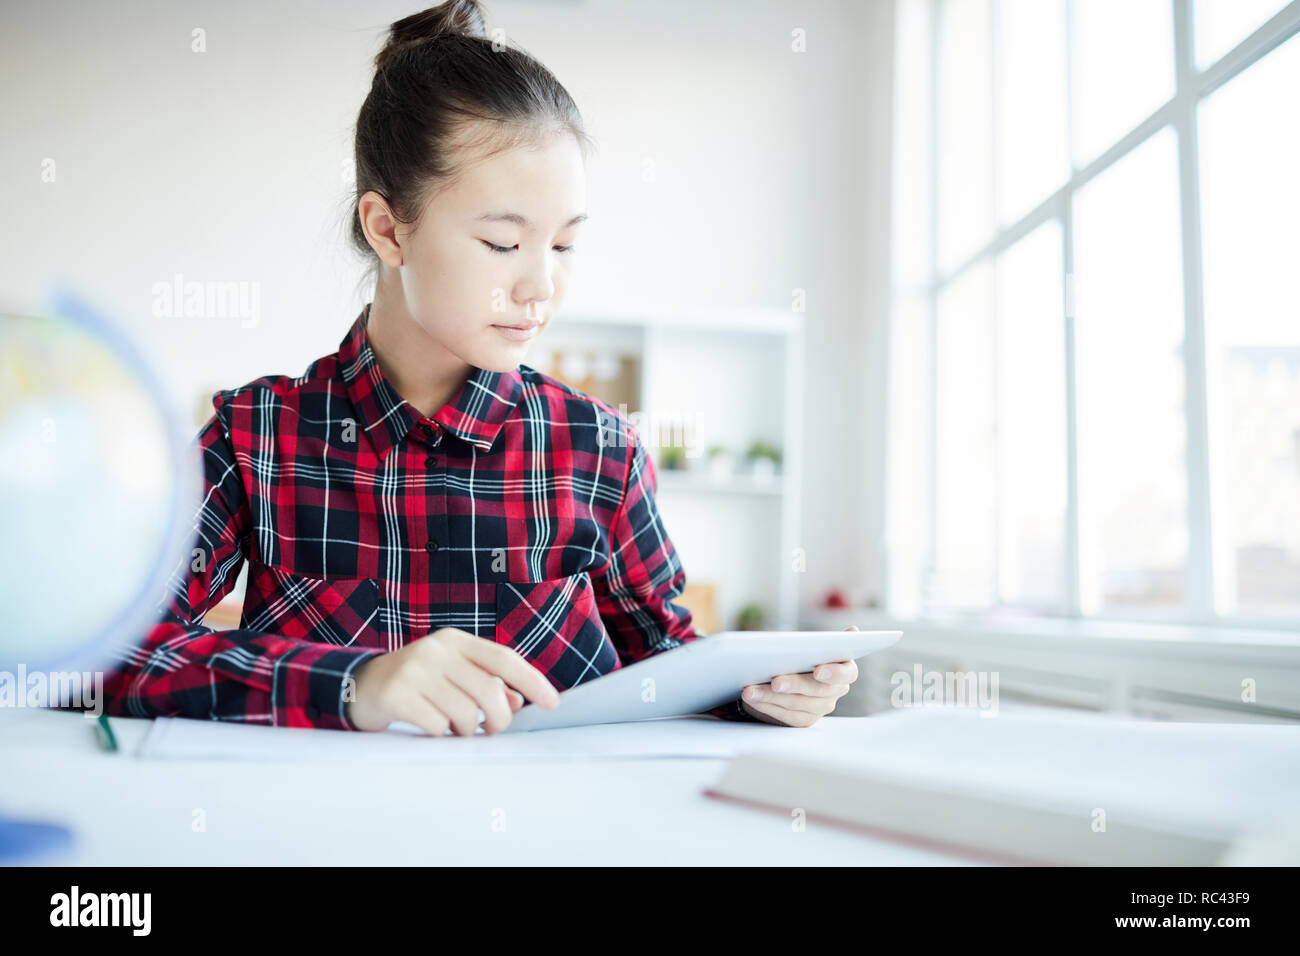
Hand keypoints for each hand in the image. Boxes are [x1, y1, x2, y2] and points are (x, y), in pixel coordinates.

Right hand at [347, 627, 559, 735]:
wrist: (360, 685)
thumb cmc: (417, 682)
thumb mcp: (452, 674)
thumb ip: (485, 684)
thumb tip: (518, 702)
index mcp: (455, 641)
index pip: (503, 659)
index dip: (532, 681)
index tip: (552, 703)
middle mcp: (436, 650)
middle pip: (488, 690)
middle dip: (499, 719)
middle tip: (493, 731)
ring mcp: (414, 670)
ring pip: (465, 712)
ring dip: (468, 731)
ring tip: (457, 729)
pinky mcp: (396, 694)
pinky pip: (437, 726)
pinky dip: (442, 735)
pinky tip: (434, 730)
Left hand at [739, 625, 860, 726]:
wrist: (788, 672)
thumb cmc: (801, 653)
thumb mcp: (808, 644)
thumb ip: (820, 641)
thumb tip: (852, 631)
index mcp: (844, 668)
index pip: (848, 672)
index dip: (835, 673)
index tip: (818, 670)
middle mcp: (837, 690)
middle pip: (818, 690)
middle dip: (794, 685)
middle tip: (775, 681)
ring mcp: (822, 707)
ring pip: (798, 704)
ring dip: (771, 697)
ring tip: (750, 690)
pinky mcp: (805, 719)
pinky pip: (787, 716)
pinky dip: (768, 707)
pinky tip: (753, 699)